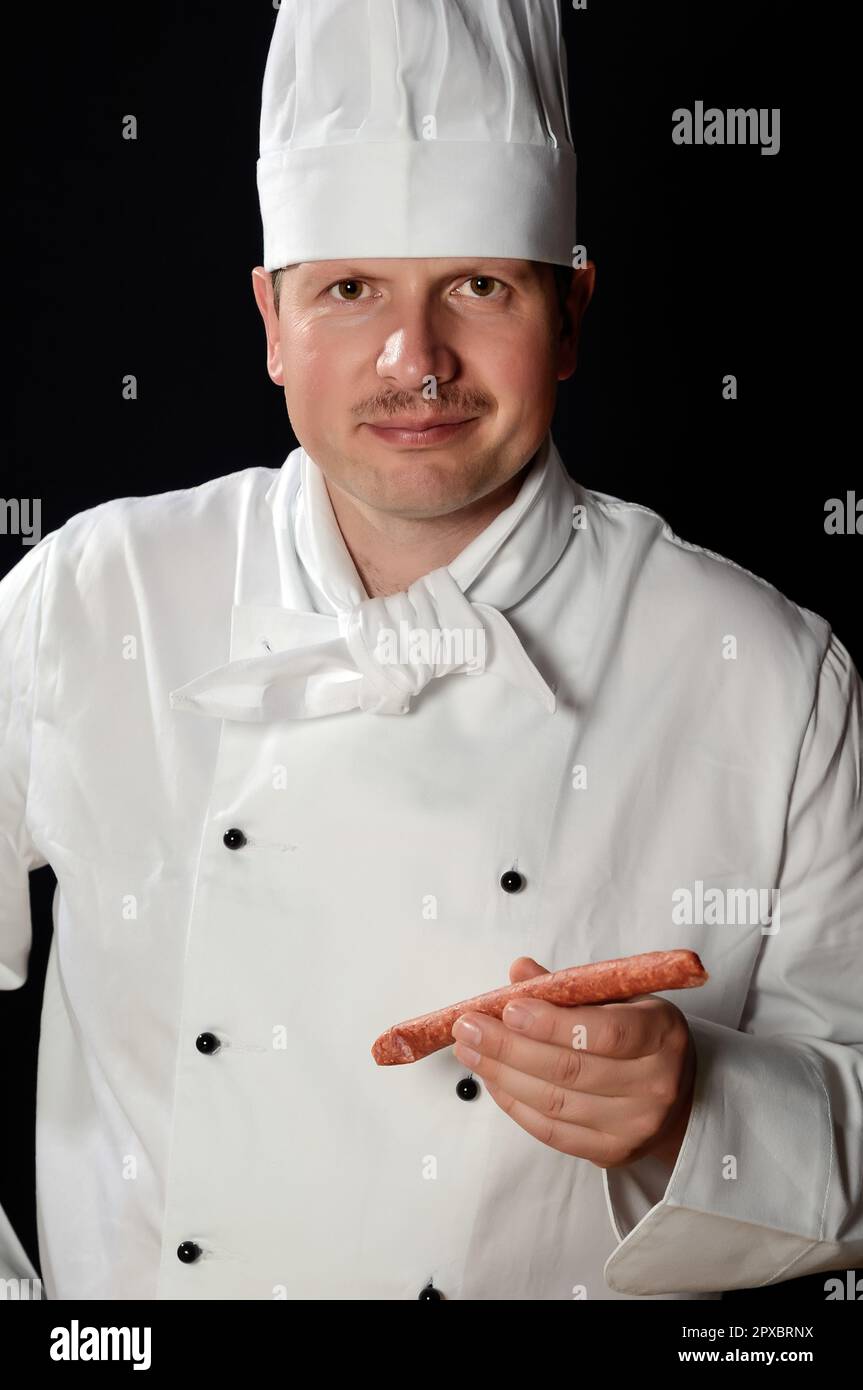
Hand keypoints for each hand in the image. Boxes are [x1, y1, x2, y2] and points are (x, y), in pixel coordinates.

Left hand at [451, 956, 695, 1170]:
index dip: (553, 1022)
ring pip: (555, 1102)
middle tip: (468, 1027)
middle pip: (571, 1070)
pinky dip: (515, 1104)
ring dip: (502, 1074)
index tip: (508, 1008)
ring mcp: (635, 1125)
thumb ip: (571, 987)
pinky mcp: (612, 1153)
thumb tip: (520, 971)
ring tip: (470, 1050)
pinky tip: (493, 1079)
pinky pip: (552, 1131)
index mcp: (662, 1033)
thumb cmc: (640, 1035)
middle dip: (509, 1047)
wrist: (678, 1094)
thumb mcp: (619, 998)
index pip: (607, 1032)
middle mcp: (656, 1084)